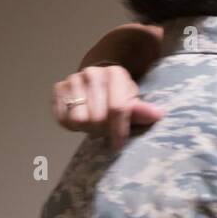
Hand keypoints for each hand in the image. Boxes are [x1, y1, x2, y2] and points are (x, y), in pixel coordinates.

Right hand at [52, 25, 165, 149]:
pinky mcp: (58, 88)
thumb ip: (141, 110)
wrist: (97, 79)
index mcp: (115, 73)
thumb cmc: (118, 94)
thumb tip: (158, 115)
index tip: (118, 144)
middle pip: (97, 117)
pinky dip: (71, 126)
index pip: (116, 109)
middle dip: (102, 130)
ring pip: (78, 119)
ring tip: (94, 124)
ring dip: (87, 128)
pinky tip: (80, 119)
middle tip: (105, 129)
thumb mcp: (132, 101)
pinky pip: (62, 118)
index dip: (118, 130)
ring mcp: (73, 79)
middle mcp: (92, 73)